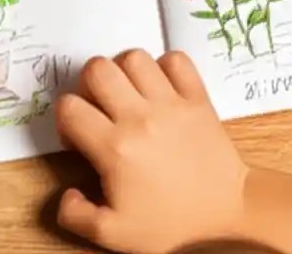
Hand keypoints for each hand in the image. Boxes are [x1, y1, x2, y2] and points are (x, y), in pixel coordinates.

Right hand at [55, 50, 247, 253]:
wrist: (226, 215)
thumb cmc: (170, 225)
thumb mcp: (113, 235)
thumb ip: (76, 216)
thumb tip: (65, 194)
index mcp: (115, 149)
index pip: (69, 107)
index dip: (65, 118)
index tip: (79, 134)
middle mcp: (140, 118)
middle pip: (97, 69)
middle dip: (88, 84)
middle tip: (100, 107)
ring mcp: (171, 104)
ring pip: (134, 58)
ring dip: (124, 71)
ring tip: (129, 94)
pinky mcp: (198, 98)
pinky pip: (176, 60)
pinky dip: (165, 66)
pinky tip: (161, 88)